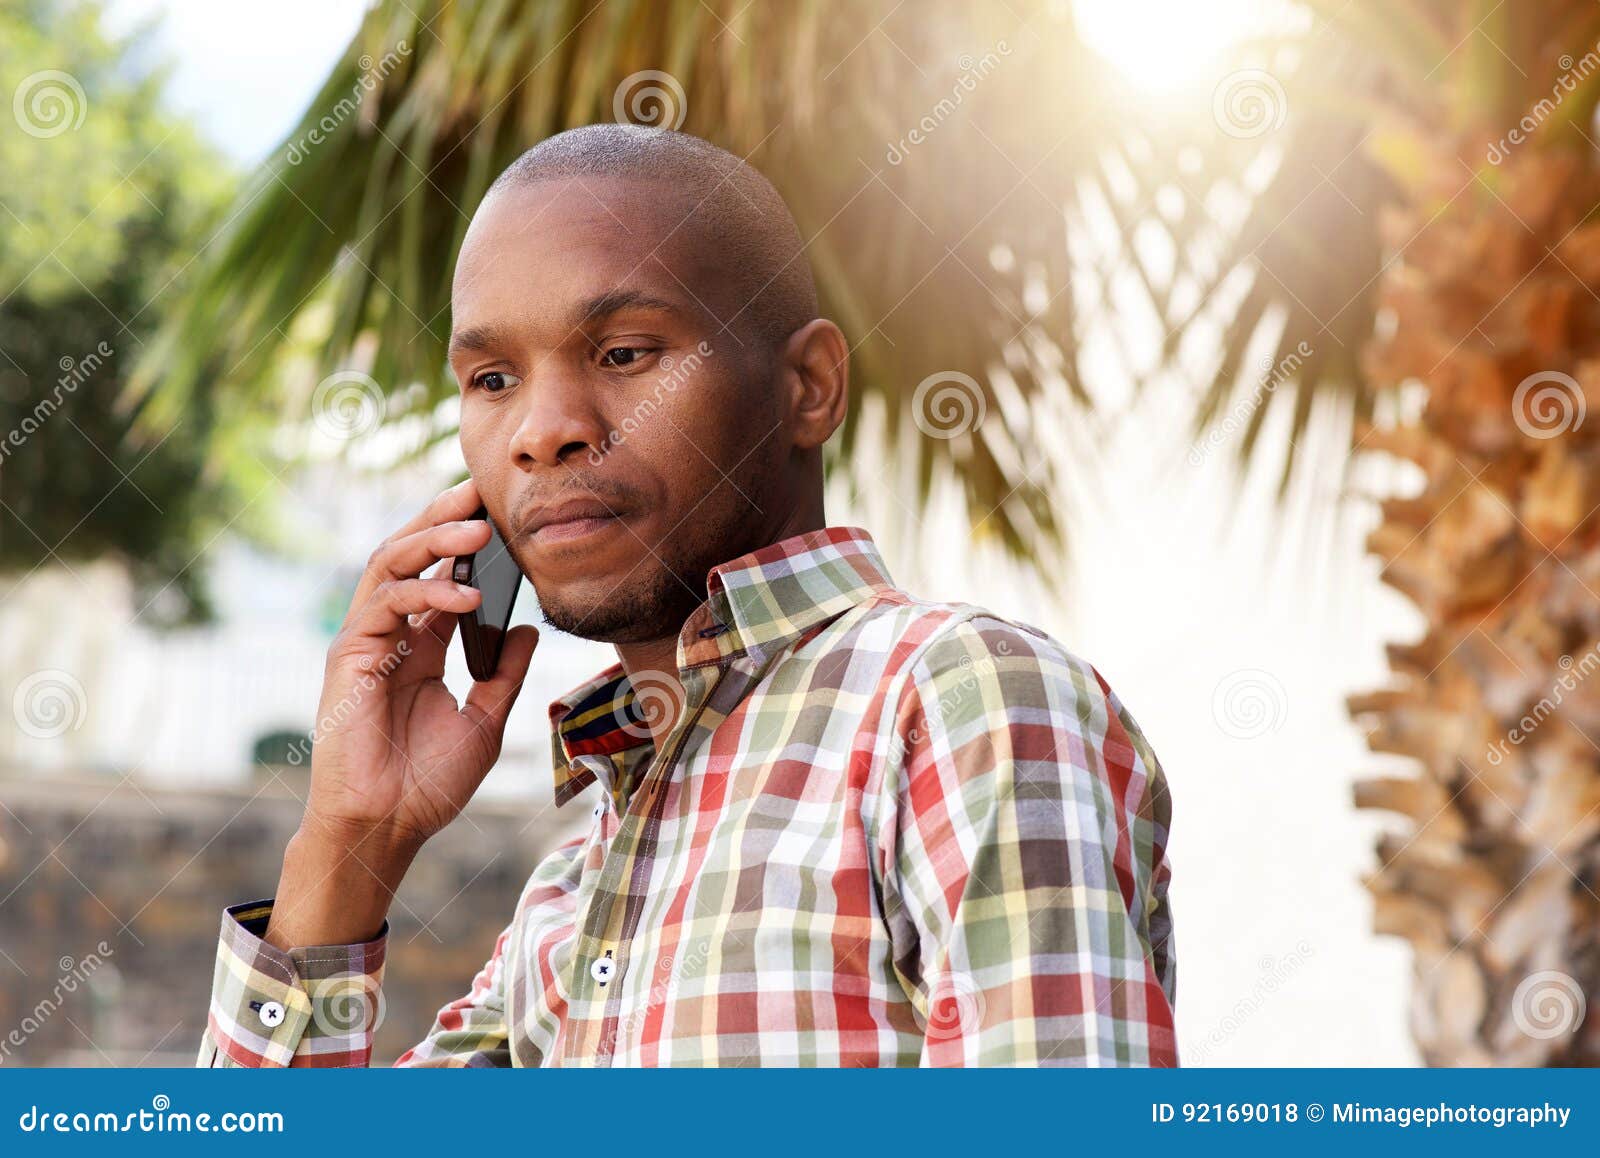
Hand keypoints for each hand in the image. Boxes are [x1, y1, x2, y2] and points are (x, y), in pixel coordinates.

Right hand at [306, 477, 538, 849]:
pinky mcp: (348, 656)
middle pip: (410, 556)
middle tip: (481, 492)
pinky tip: (467, 596)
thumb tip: (528, 627)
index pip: (441, 575)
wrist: (388, 825)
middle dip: (443, 520)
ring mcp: (366, 642)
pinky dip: (426, 592)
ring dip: (433, 541)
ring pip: (390, 565)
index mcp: (421, 646)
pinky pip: (385, 605)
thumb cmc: (429, 782)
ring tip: (477, 530)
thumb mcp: (486, 720)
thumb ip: (504, 673)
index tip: (500, 512)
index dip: (465, 542)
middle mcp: (391, 635)